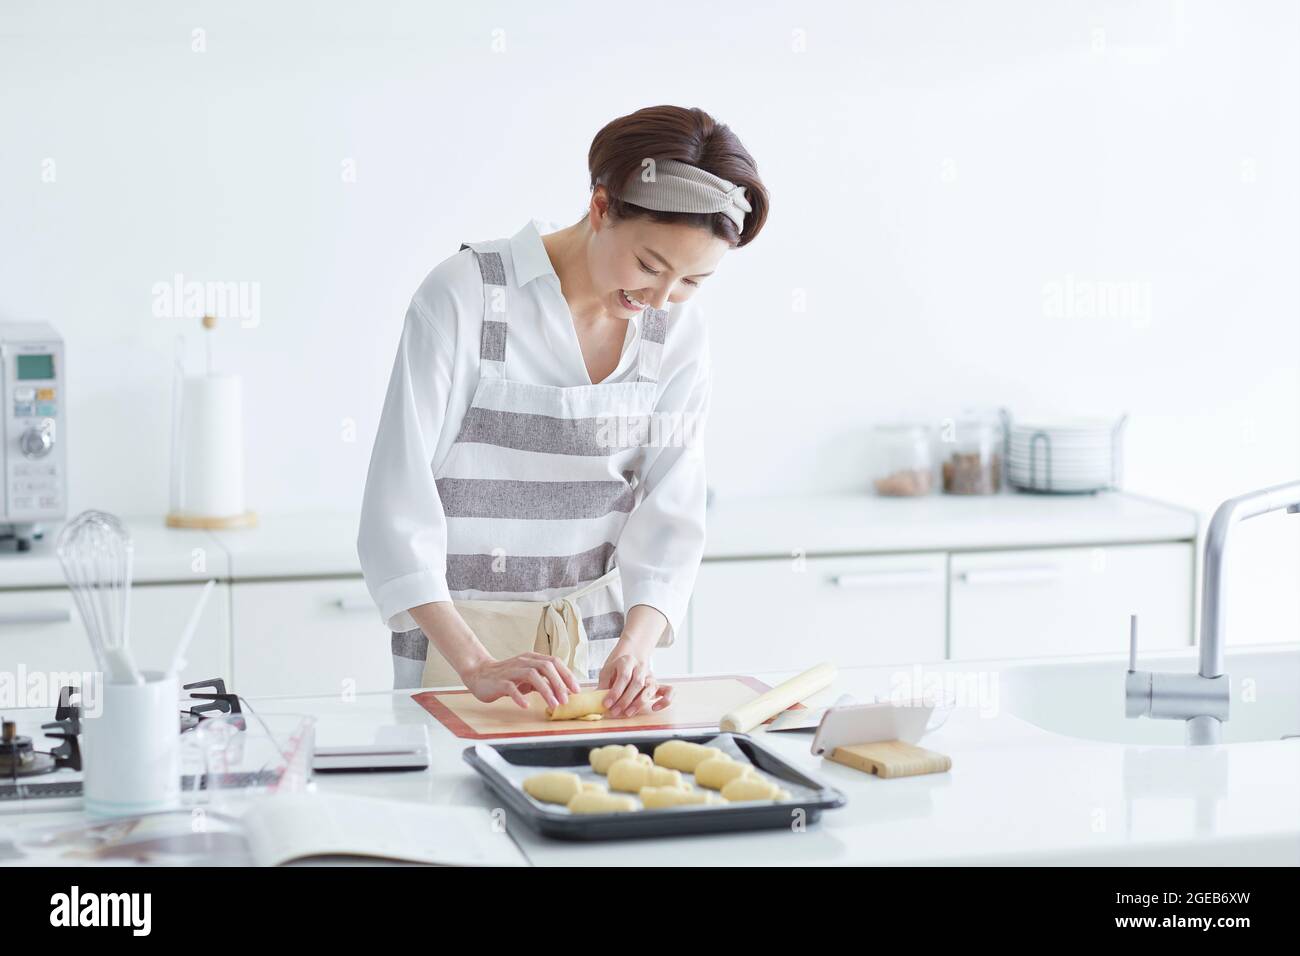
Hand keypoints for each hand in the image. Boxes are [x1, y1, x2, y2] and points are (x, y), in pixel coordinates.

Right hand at [462, 653, 580, 709]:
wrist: (480, 675)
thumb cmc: (507, 677)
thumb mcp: (528, 678)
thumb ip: (543, 681)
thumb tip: (563, 691)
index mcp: (532, 659)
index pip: (554, 662)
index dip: (567, 675)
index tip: (576, 690)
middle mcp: (523, 662)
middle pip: (546, 667)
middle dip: (559, 683)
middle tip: (566, 700)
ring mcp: (511, 670)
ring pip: (532, 675)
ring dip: (545, 690)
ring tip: (553, 704)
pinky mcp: (500, 681)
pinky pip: (511, 688)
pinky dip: (520, 697)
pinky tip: (526, 705)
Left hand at [597, 653, 673, 716]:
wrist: (632, 653)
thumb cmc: (617, 665)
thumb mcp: (607, 670)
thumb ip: (604, 685)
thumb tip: (597, 702)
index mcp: (627, 661)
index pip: (624, 677)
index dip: (615, 692)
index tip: (606, 704)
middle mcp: (641, 668)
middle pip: (637, 684)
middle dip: (625, 701)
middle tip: (614, 712)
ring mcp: (651, 676)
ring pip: (649, 689)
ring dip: (638, 703)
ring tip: (627, 713)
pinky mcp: (657, 683)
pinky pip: (668, 691)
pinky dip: (665, 701)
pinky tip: (654, 708)